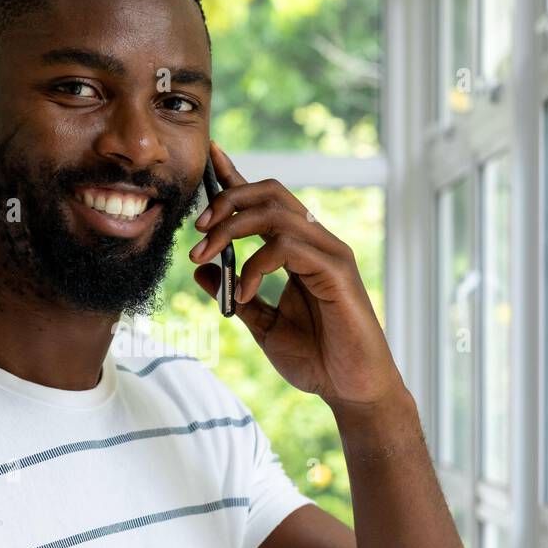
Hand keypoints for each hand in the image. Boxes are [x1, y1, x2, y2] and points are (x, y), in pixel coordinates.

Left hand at [190, 140, 405, 410]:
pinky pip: (288, 247)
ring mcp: (329, 253)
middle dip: (228, 200)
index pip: (265, 200)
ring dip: (231, 229)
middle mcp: (316, 242)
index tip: (210, 158)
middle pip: (271, 191)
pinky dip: (256, 266)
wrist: (350, 389)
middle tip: (197, 230)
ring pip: (276, 212)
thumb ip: (236, 294)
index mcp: (299, 249)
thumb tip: (202, 270)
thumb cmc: (317, 358)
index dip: (237, 177)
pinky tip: (246, 294)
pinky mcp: (337, 270)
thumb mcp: (263, 324)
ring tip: (205, 257)